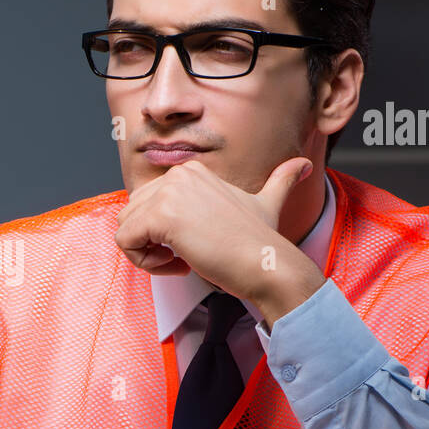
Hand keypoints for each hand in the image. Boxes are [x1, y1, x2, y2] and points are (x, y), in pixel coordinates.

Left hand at [114, 156, 312, 303]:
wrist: (267, 264)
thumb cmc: (261, 243)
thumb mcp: (269, 202)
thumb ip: (281, 181)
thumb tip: (303, 164)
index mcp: (190, 171)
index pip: (146, 203)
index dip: (162, 232)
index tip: (193, 245)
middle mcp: (176, 175)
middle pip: (132, 214)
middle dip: (150, 243)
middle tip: (184, 257)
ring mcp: (167, 194)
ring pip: (125, 228)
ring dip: (147, 254)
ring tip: (182, 260)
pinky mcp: (159, 217)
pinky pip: (125, 242)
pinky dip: (143, 262)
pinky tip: (178, 264)